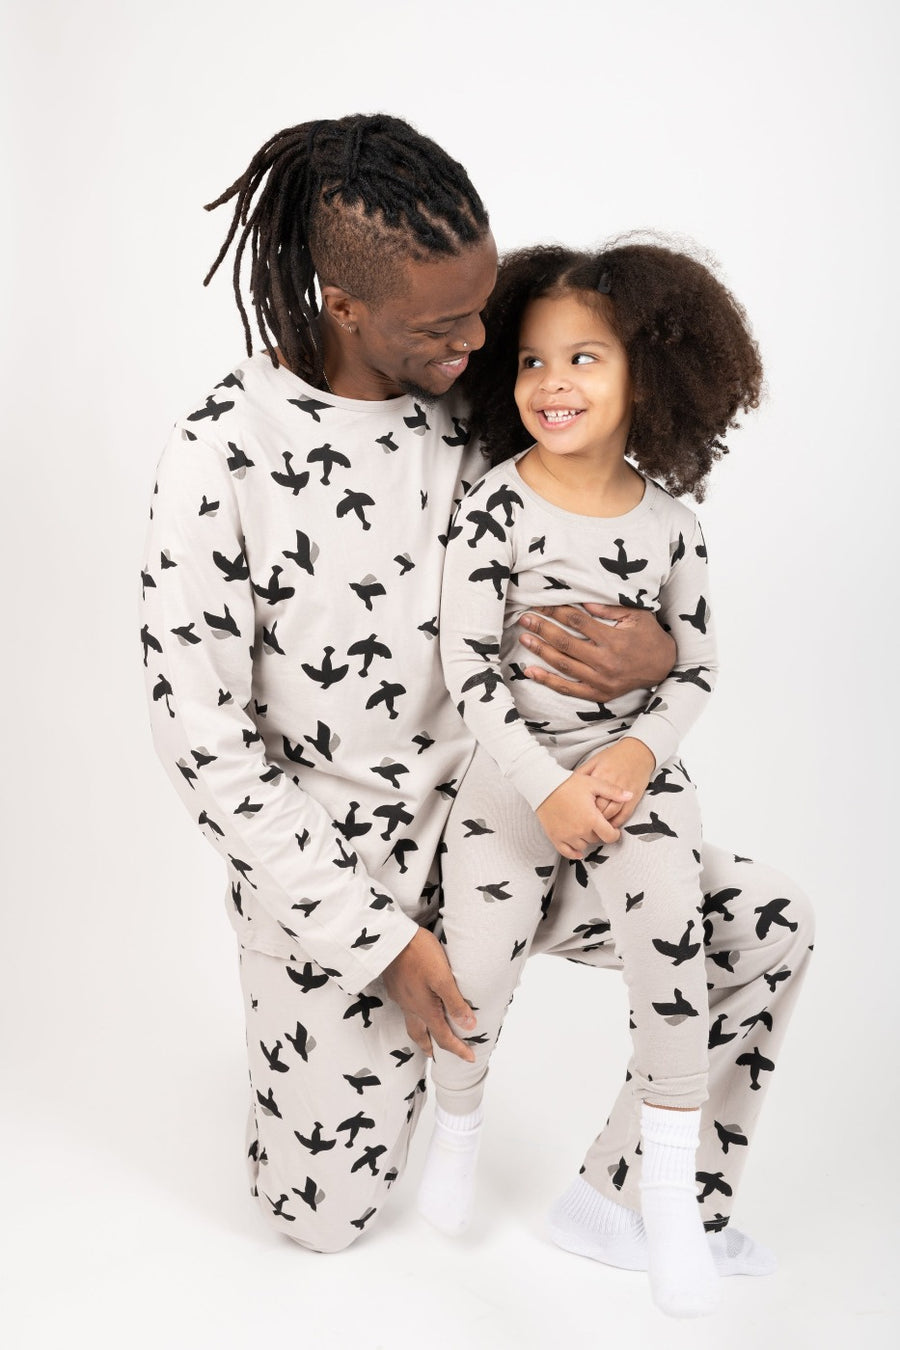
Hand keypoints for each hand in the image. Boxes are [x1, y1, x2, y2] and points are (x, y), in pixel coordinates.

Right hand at [381, 928, 475, 1061]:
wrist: (390, 938)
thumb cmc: (418, 954)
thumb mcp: (442, 978)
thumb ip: (455, 1002)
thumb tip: (469, 1026)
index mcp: (424, 1009)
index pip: (443, 1037)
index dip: (458, 1049)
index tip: (470, 1059)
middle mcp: (410, 1007)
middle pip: (420, 1035)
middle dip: (430, 1047)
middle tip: (437, 1055)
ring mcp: (400, 996)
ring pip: (411, 1021)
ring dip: (421, 1031)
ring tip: (428, 1032)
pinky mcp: (395, 985)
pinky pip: (405, 1007)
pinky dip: (414, 1013)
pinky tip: (417, 1001)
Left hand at [518, 603, 675, 702]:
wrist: (664, 667)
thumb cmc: (648, 636)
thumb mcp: (636, 615)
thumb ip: (609, 608)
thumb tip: (581, 600)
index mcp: (613, 639)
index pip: (577, 621)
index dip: (556, 611)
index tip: (540, 604)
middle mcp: (605, 661)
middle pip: (565, 643)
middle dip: (542, 629)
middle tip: (525, 618)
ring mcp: (600, 680)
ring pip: (562, 665)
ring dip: (540, 651)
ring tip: (524, 638)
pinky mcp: (598, 694)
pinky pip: (567, 689)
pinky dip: (547, 681)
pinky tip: (530, 671)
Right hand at [535, 773, 629, 858]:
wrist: (544, 785)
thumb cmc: (569, 783)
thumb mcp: (594, 783)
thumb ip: (613, 791)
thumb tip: (630, 796)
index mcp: (592, 818)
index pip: (610, 836)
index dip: (615, 834)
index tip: (614, 830)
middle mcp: (580, 830)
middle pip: (596, 840)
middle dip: (600, 833)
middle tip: (598, 825)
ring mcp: (567, 835)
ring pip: (583, 846)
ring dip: (587, 840)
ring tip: (587, 830)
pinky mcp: (555, 836)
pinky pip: (566, 852)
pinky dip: (574, 853)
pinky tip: (578, 851)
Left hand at [575, 737, 655, 828]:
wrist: (638, 752)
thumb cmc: (614, 756)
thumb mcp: (595, 760)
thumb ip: (583, 772)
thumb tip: (568, 784)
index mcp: (601, 775)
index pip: (589, 797)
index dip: (581, 808)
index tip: (574, 814)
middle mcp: (613, 784)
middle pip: (600, 807)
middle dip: (590, 818)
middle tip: (582, 825)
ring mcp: (625, 792)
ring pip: (612, 813)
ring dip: (603, 823)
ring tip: (594, 828)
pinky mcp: (634, 797)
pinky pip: (625, 814)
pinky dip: (617, 822)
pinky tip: (610, 826)